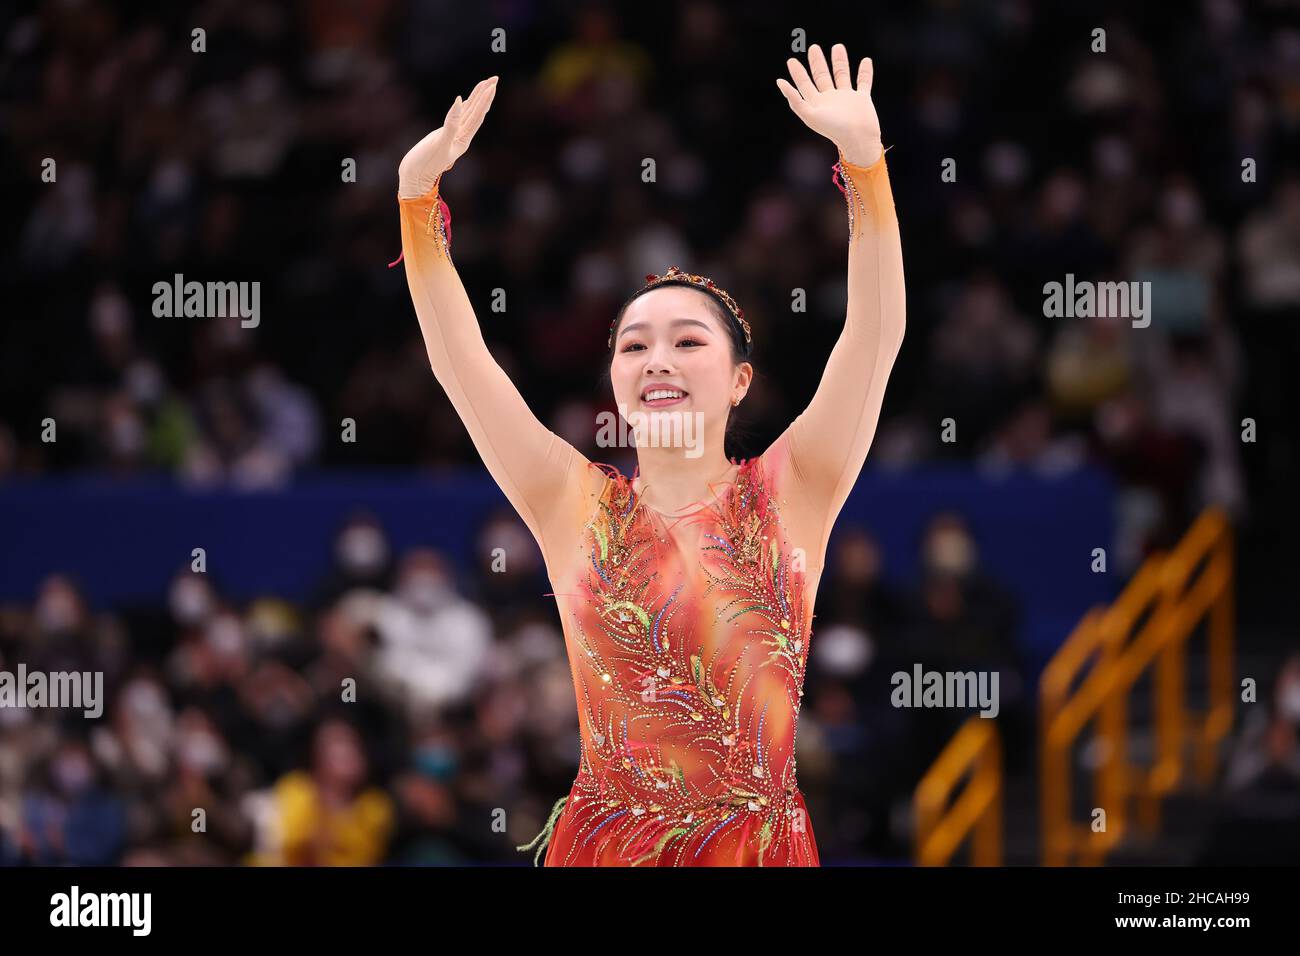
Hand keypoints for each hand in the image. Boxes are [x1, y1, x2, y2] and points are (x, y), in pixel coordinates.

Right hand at [398, 76, 498, 198]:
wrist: (414, 175)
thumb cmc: (426, 163)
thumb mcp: (439, 143)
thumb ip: (451, 124)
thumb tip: (459, 102)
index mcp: (463, 139)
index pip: (477, 115)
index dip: (485, 99)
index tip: (492, 84)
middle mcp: (461, 136)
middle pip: (477, 112)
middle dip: (485, 95)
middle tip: (494, 78)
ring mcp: (453, 135)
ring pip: (468, 112)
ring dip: (477, 98)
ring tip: (485, 83)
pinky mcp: (444, 134)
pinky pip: (457, 117)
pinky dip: (463, 106)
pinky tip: (466, 100)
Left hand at [776, 44, 881, 166]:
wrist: (858, 139)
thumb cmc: (833, 129)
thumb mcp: (809, 114)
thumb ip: (794, 98)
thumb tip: (780, 82)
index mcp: (817, 104)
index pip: (805, 85)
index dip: (798, 73)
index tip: (791, 60)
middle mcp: (831, 100)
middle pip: (822, 77)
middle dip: (818, 63)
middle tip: (814, 47)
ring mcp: (847, 99)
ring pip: (842, 75)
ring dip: (840, 62)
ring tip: (837, 46)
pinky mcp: (862, 99)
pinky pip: (864, 82)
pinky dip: (865, 72)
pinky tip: (866, 61)